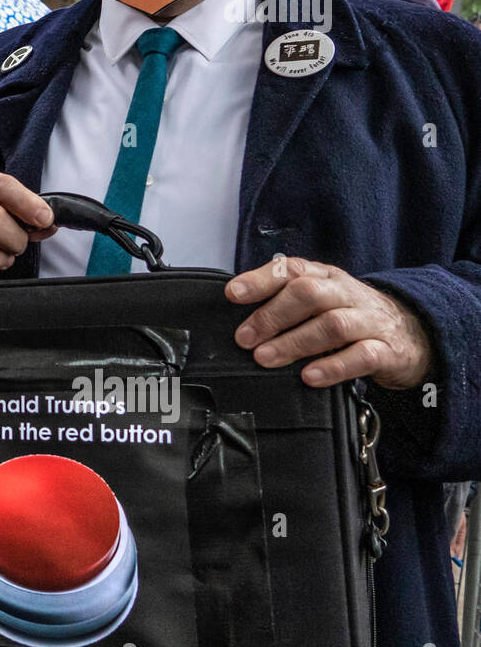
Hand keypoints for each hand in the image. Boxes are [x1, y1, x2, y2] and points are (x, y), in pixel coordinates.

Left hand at [227, 256, 432, 389]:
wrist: (413, 334)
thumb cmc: (351, 316)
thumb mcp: (321, 301)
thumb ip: (286, 301)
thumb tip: (239, 318)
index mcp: (326, 278)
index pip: (292, 269)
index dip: (261, 279)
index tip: (233, 294)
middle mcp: (347, 294)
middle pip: (309, 294)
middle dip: (272, 316)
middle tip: (245, 338)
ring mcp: (369, 321)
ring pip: (332, 325)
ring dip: (295, 342)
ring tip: (266, 358)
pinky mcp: (388, 351)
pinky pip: (362, 356)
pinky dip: (333, 367)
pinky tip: (309, 377)